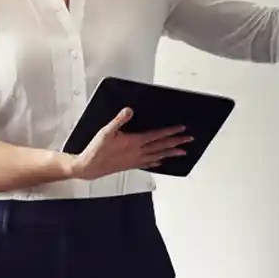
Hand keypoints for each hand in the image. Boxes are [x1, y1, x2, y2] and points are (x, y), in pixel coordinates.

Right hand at [65, 107, 191, 180]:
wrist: (89, 167)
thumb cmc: (96, 149)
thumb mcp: (106, 131)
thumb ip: (119, 120)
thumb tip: (129, 110)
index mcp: (134, 142)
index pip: (157, 136)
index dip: (170, 132)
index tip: (181, 129)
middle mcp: (138, 152)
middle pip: (161, 146)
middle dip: (177, 142)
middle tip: (189, 139)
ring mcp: (135, 160)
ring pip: (158, 156)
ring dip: (171, 153)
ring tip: (183, 152)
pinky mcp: (131, 165)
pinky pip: (148, 163)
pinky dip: (157, 161)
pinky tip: (162, 162)